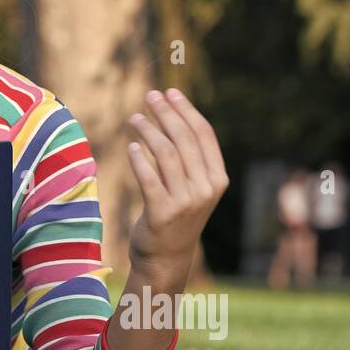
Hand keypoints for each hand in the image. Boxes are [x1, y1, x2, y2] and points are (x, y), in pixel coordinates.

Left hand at [126, 89, 228, 279]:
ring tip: (134, 118)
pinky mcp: (163, 213)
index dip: (186, 110)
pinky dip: (139, 160)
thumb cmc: (177, 214)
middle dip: (166, 113)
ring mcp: (186, 202)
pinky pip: (149, 179)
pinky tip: (132, 147)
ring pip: (165, 154)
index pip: (204, 135)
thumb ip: (190, 158)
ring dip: (148, 131)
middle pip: (184, 140)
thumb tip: (173, 115)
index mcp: (217, 179)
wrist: (167, 257)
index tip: (170, 92)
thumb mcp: (193, 187)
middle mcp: (206, 189)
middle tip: (149, 96)